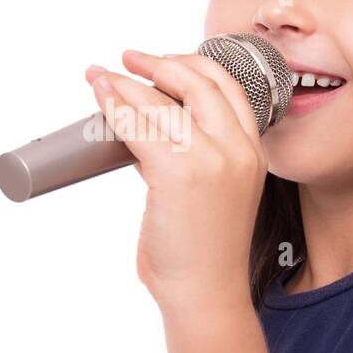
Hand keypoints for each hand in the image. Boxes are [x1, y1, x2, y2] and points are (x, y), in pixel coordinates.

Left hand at [83, 48, 264, 314]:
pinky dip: (113, 107)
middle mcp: (237, 149)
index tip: (161, 62)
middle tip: (126, 60)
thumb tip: (143, 129)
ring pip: (160, 103)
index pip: (226, 87)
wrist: (206, 292)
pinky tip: (100, 99)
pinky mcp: (177, 172)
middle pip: (196, 82)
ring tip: (100, 78)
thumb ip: (190, 157)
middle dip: (157, 64)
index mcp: (252, 152)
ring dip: (124, 84)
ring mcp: (209, 159)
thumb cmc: (202, 251)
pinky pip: (137, 127)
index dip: (191, 65)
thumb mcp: (213, 192)